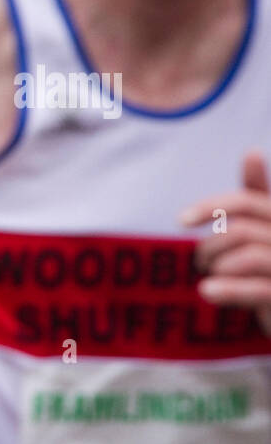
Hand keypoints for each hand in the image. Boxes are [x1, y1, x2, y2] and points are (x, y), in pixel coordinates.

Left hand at [183, 150, 270, 334]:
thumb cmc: (268, 269)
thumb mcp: (260, 232)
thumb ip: (254, 199)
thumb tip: (253, 152)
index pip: (246, 201)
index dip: (213, 207)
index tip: (181, 221)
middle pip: (239, 229)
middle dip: (209, 247)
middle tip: (201, 263)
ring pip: (246, 255)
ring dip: (218, 268)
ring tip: (212, 279)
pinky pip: (257, 289)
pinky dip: (228, 289)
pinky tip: (207, 291)